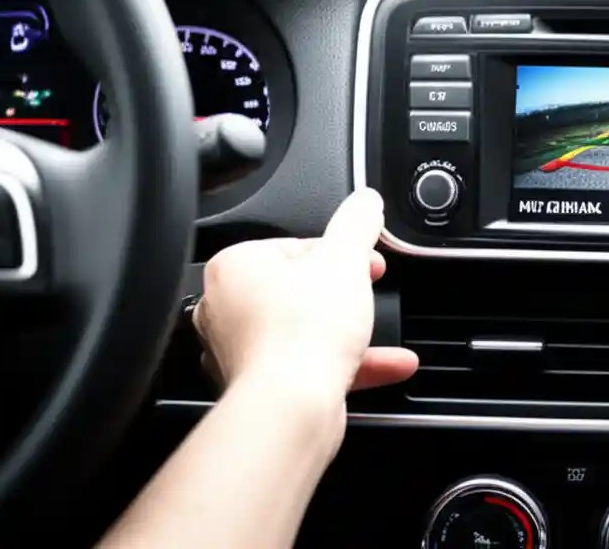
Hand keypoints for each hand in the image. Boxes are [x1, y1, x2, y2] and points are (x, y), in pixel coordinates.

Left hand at [193, 188, 418, 405]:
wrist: (290, 407)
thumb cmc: (303, 334)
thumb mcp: (345, 262)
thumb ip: (357, 226)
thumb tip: (366, 201)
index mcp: (235, 267)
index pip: (294, 247)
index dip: (339, 254)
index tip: (367, 263)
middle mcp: (226, 308)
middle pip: (298, 290)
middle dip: (343, 295)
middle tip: (369, 294)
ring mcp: (239, 351)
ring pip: (304, 332)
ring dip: (349, 333)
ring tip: (380, 336)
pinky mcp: (258, 386)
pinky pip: (307, 366)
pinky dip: (343, 365)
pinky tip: (382, 366)